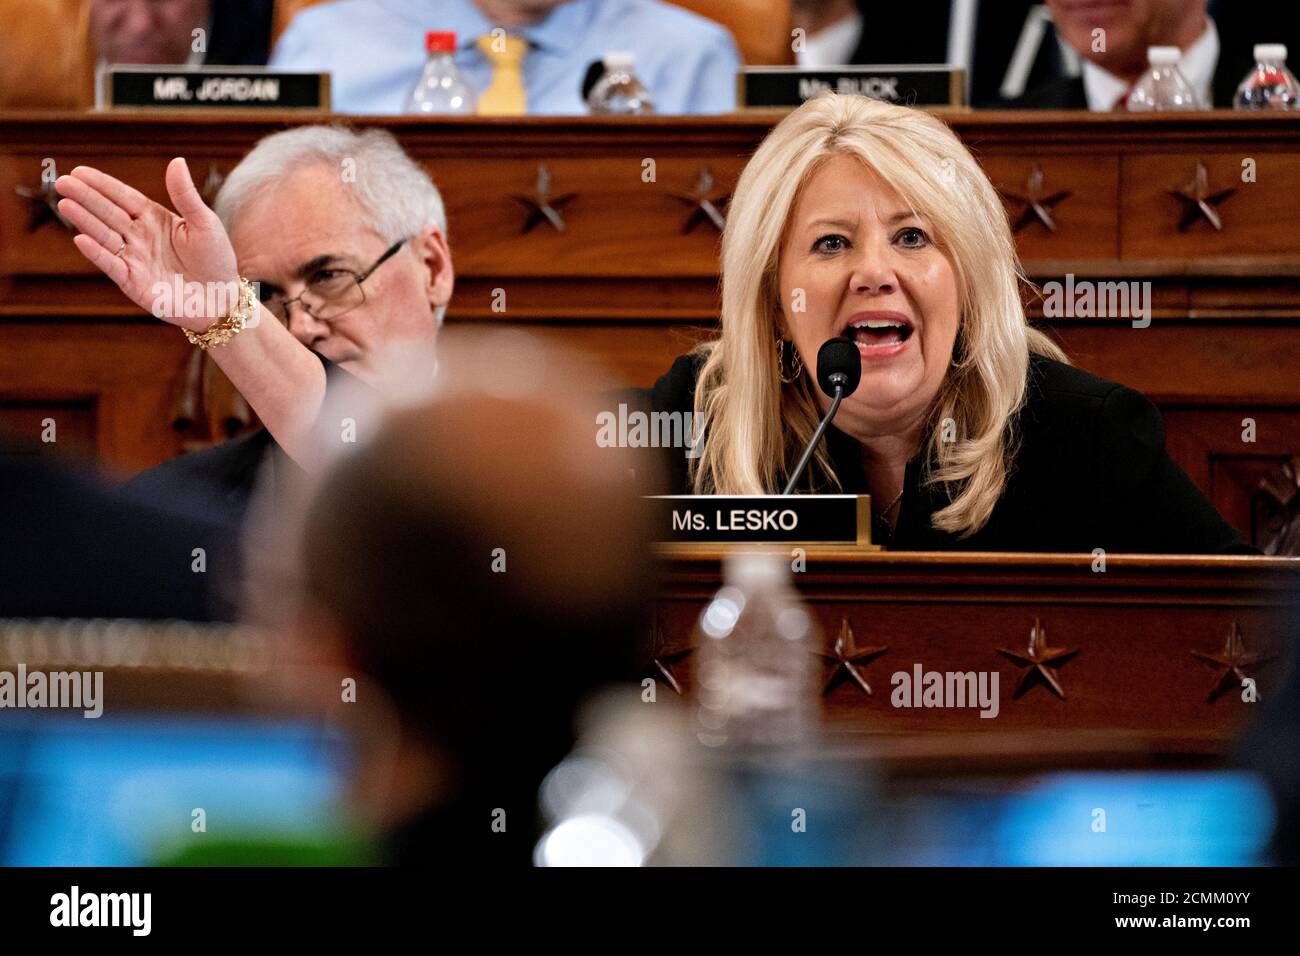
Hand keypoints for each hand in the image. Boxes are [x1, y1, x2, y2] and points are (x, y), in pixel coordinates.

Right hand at [55, 158, 239, 331]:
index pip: (124, 197)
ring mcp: (134, 259)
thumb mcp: (204, 223)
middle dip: (86, 198)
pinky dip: (97, 253)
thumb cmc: (215, 259)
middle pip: (108, 213)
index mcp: (154, 219)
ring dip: (85, 221)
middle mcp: (140, 236)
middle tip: (62, 183)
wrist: (222, 299)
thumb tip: (177, 161)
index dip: (102, 185)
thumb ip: (186, 195)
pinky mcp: (134, 283)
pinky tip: (81, 239)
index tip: (80, 171)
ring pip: (105, 236)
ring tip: (65, 204)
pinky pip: (112, 265)